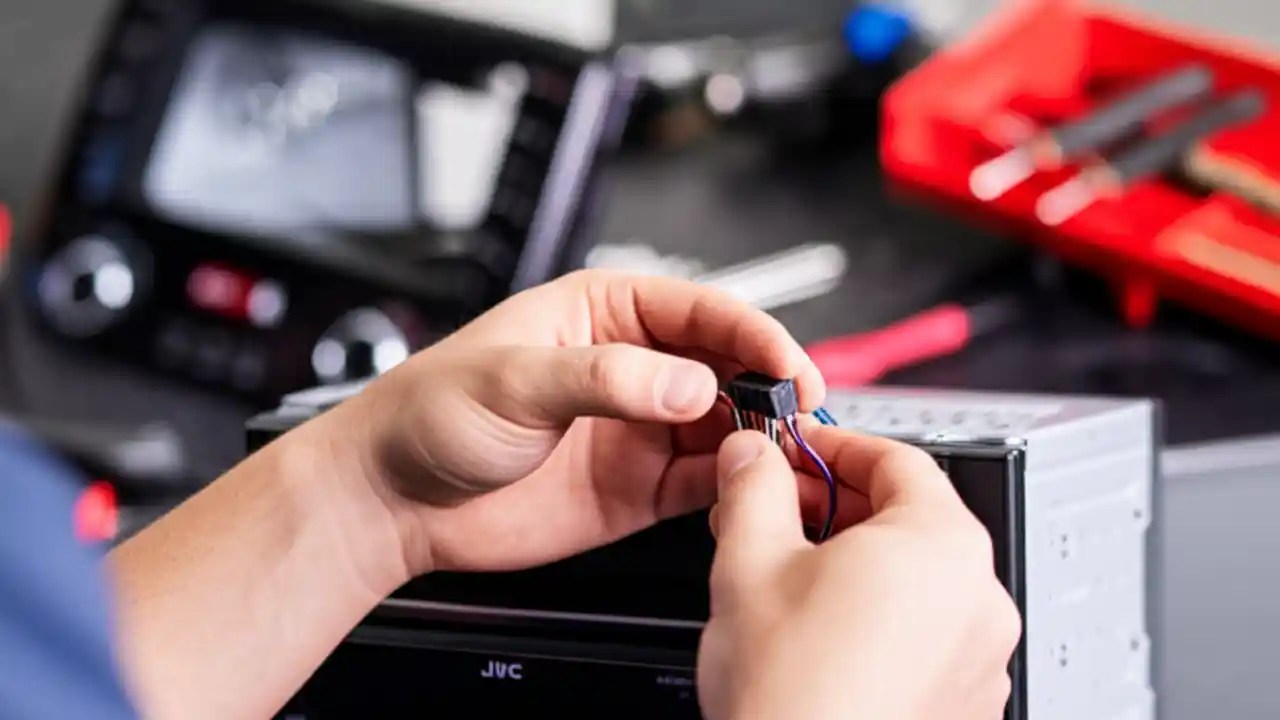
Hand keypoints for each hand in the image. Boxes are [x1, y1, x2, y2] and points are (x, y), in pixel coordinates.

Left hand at [320, 269, 828, 579]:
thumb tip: (690, 383)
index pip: (702, 310)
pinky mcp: (638, 488)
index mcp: (605, 313)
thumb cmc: (433, 413)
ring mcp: (639, 429)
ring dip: (760, 439)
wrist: (393, 499)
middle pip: (727, 366)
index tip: (785, 365)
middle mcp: (633, 368)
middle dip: (769, 387)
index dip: (753, 334)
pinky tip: (750, 491)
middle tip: (798, 415)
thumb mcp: (516, 380)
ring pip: (726, 426)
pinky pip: (703, 483)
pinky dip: (735, 488)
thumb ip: (608, 379)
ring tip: (785, 457)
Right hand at [697, 429, 1021, 719]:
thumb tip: (751, 456)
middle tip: (779, 509)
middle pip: (912, 518)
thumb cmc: (791, 698)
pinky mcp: (968, 702)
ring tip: (791, 575)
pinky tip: (823, 632)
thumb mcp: (748, 561)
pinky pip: (929, 633)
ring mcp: (981, 657)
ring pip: (919, 578)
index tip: (796, 452)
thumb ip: (752, 488)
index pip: (896, 459)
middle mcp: (980, 597)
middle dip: (839, 505)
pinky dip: (882, 615)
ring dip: (858, 561)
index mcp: (942, 545)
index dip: (834, 446)